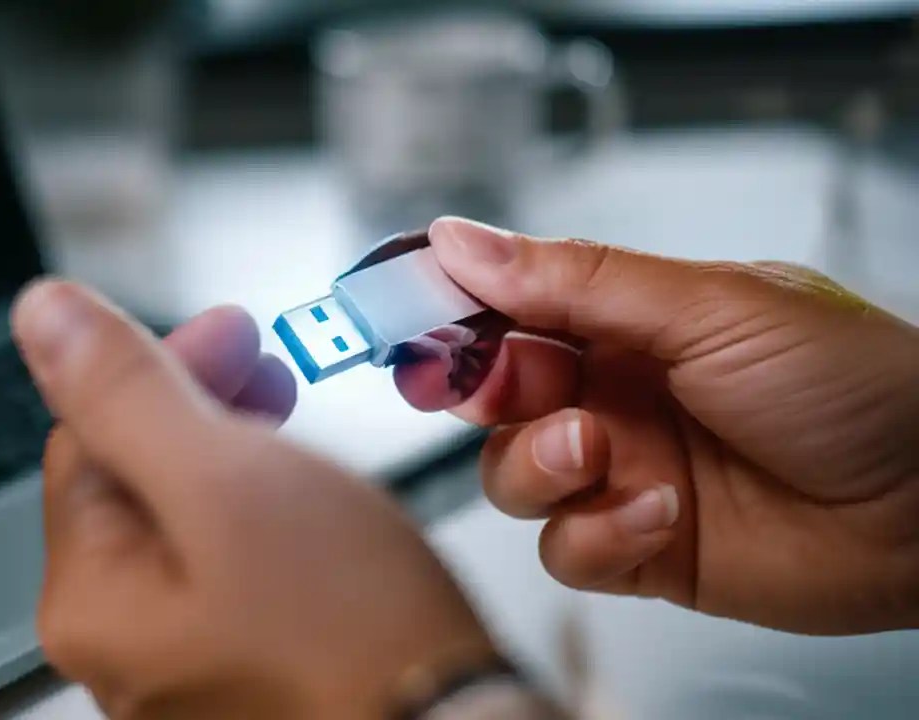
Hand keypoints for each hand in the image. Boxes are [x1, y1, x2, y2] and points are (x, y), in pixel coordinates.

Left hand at [11, 283, 497, 719]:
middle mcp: (120, 645)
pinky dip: (260, 520)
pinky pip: (229, 572)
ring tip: (296, 435)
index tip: (234, 332)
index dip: (157, 365)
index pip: (85, 440)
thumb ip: (124, 392)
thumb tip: (42, 314)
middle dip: (198, 408)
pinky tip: (310, 512)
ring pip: (186, 524)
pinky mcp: (243, 673)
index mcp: (90, 599)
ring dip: (232, 457)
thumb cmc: (349, 633)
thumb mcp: (223, 478)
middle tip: (270, 372)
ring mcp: (181, 665)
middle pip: (134, 482)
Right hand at [397, 216, 918, 634]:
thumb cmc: (851, 383)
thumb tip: (460, 239)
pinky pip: (569, 550)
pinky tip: (659, 513)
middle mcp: (613, 392)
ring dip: (538, 466)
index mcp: (626, 318)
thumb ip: (573, 281)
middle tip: (514, 387)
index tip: (400, 315)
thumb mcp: (707, 306)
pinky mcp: (641, 547)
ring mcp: (622, 471)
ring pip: (512, 476)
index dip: (448, 310)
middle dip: (485, 392)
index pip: (505, 305)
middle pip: (491, 394)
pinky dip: (596, 535)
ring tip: (600, 452)